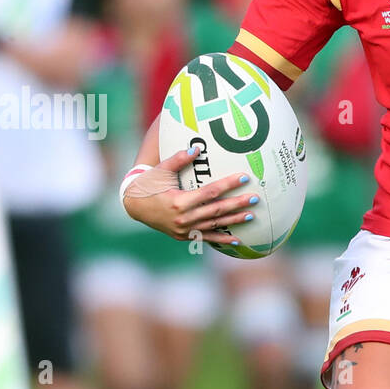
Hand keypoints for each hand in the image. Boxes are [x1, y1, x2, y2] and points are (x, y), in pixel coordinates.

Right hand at [122, 148, 258, 246]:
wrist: (134, 206)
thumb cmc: (149, 184)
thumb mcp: (161, 170)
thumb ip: (179, 159)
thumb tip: (197, 148)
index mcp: (179, 201)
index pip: (210, 192)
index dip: (228, 185)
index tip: (244, 178)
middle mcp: (183, 218)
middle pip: (216, 210)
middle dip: (237, 204)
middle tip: (255, 198)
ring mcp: (184, 229)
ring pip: (214, 225)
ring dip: (233, 221)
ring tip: (251, 216)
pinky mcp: (184, 236)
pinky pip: (206, 237)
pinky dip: (222, 239)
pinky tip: (238, 240)